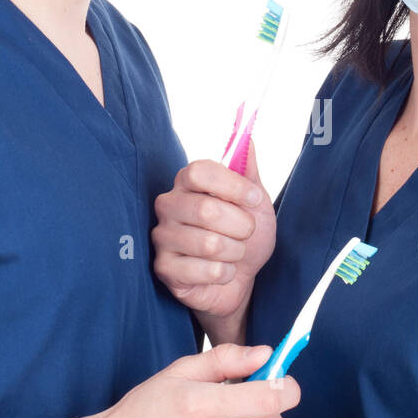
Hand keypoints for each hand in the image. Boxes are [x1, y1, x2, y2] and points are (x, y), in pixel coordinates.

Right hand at [152, 139, 275, 319]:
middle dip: (241, 226)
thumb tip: (248, 139)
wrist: (238, 279)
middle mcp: (169, 205)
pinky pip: (205, 270)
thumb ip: (248, 171)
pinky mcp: (164, 268)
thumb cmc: (242, 236)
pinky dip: (225, 273)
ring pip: (209, 243)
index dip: (233, 186)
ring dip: (235, 252)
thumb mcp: (254, 202)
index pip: (199, 171)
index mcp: (187, 182)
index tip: (255, 199)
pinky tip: (222, 271)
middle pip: (206, 209)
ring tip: (234, 253)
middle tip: (247, 233)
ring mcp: (162, 237)